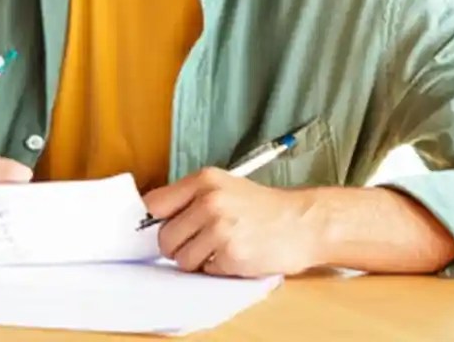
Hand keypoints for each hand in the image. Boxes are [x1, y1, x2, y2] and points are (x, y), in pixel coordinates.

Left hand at [142, 168, 319, 277]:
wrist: (303, 223)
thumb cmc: (262, 208)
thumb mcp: (223, 187)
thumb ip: (189, 198)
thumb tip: (150, 217)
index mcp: (203, 181)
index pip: (154, 204)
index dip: (153, 222)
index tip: (160, 228)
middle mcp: (209, 201)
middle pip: (163, 237)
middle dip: (177, 246)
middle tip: (199, 243)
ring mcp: (220, 228)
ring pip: (181, 259)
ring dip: (197, 261)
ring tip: (220, 248)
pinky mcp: (232, 254)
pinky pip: (205, 271)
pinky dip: (216, 269)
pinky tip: (234, 256)